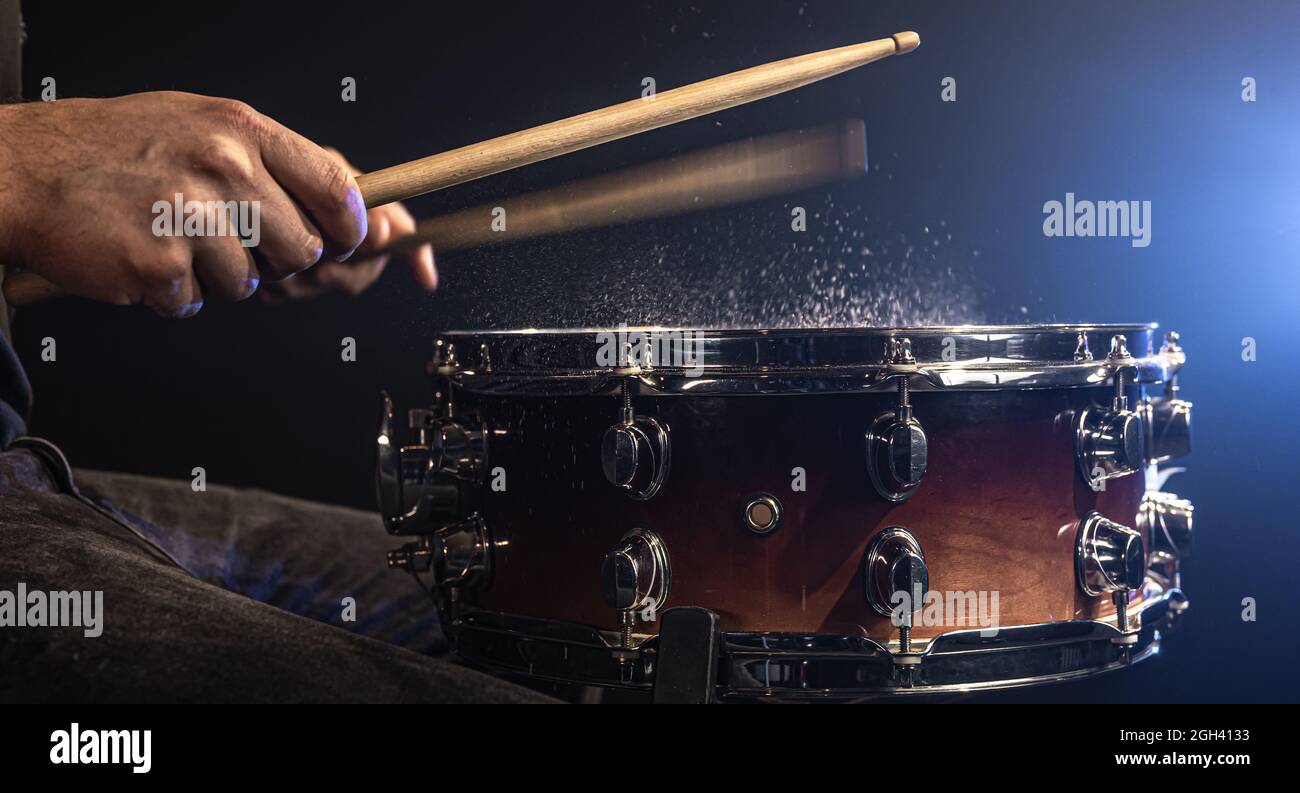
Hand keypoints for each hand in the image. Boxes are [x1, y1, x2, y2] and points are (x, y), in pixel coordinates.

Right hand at [0, 92, 429, 316]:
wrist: (23, 168)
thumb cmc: (113, 147)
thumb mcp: (200, 126)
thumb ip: (268, 160)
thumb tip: (345, 205)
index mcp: (241, 130)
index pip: (336, 188)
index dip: (349, 227)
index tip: (343, 241)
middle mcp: (224, 167)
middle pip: (301, 249)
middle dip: (274, 261)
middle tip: (230, 243)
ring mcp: (192, 216)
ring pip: (248, 284)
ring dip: (213, 277)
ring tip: (170, 239)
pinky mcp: (159, 263)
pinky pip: (194, 303)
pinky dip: (170, 293)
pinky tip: (141, 256)